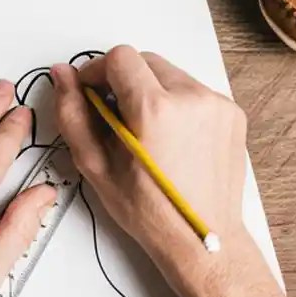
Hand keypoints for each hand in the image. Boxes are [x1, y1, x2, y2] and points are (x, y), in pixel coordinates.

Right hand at [51, 45, 247, 272]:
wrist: (201, 239)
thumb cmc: (151, 212)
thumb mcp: (97, 166)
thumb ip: (74, 114)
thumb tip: (63, 76)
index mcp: (156, 109)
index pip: (121, 57)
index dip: (99, 71)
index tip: (92, 92)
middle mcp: (192, 99)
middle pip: (147, 61)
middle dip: (126, 81)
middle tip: (117, 118)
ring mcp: (217, 105)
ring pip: (172, 75)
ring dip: (153, 92)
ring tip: (147, 133)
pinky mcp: (232, 114)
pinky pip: (196, 93)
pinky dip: (179, 105)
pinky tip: (173, 139)